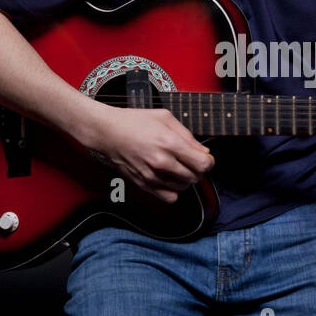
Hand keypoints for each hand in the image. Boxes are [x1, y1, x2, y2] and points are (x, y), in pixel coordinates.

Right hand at [85, 104, 214, 202]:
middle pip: (195, 177)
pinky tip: (168, 178)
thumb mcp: (165, 117)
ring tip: (177, 166)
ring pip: (183, 188)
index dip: (209, 162)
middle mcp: (161, 162)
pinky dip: (173, 190)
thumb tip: (203, 152)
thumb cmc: (135, 121)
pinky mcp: (143, 184)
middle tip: (190, 160)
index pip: (203, 164)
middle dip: (197, 169)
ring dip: (185, 179)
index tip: (205, 157)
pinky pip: (169, 197)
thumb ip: (187, 135)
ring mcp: (151, 175)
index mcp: (169, 143)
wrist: (107, 132)